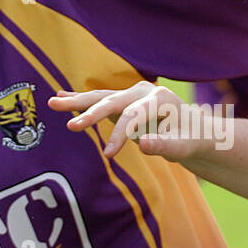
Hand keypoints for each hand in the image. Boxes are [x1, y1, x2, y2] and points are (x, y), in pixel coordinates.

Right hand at [48, 82, 215, 160]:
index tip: (108, 156)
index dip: (119, 135)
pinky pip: (100, 101)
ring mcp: (132, 94)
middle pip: (112, 101)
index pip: (133, 116)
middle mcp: (144, 91)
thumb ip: (165, 146)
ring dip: (77, 101)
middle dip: (90, 113)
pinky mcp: (124, 102)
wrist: (194, 130)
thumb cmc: (191, 141)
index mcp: (159, 99)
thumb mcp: (183, 148)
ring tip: (53, 103)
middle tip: (71, 127)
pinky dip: (82, 100)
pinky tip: (61, 97)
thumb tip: (144, 146)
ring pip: (102, 97)